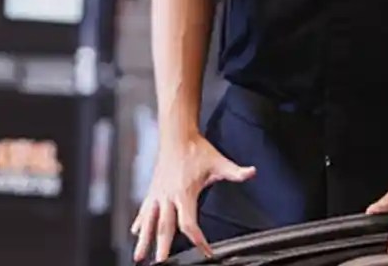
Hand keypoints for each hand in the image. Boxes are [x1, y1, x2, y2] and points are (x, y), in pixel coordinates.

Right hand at [130, 133, 256, 262]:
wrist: (177, 134)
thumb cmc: (196, 148)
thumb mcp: (219, 161)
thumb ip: (235, 171)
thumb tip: (252, 172)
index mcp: (184, 192)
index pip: (189, 223)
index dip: (198, 240)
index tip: (205, 250)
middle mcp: (168, 195)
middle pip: (164, 226)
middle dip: (162, 246)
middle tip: (161, 262)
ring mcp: (158, 193)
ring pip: (149, 221)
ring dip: (144, 239)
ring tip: (140, 256)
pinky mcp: (152, 189)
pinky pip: (144, 209)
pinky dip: (140, 222)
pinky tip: (135, 232)